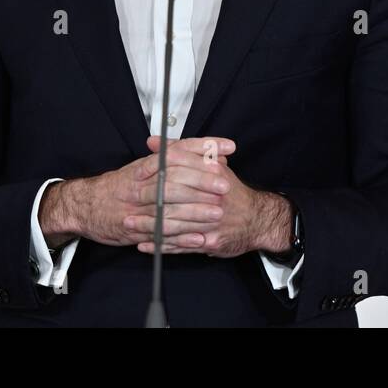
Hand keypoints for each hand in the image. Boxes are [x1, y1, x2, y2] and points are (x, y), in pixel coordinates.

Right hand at [51, 136, 235, 249]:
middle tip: (224, 185)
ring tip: (217, 213)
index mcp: (147, 165)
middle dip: (202, 181)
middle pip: (174, 178)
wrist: (85, 206)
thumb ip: (173, 158)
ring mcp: (138, 207)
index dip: (203, 148)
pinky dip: (181, 238)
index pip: (178, 150)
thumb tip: (206, 152)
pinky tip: (198, 238)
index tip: (226, 147)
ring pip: (168, 206)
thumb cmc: (118, 186)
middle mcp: (142, 183)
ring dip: (195, 211)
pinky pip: (160, 234)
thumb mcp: (144, 167)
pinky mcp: (136, 230)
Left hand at [131, 134, 268, 259]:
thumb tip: (154, 142)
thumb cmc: (231, 192)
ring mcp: (211, 222)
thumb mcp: (212, 165)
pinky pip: (182, 245)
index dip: (156, 173)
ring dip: (150, 226)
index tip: (136, 176)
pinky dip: (162, 246)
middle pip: (174, 199)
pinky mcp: (210, 241)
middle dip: (149, 202)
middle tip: (128, 204)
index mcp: (213, 174)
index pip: (179, 169)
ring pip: (175, 224)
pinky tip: (146, 244)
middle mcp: (212, 198)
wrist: (258, 220)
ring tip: (130, 225)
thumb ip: (181, 151)